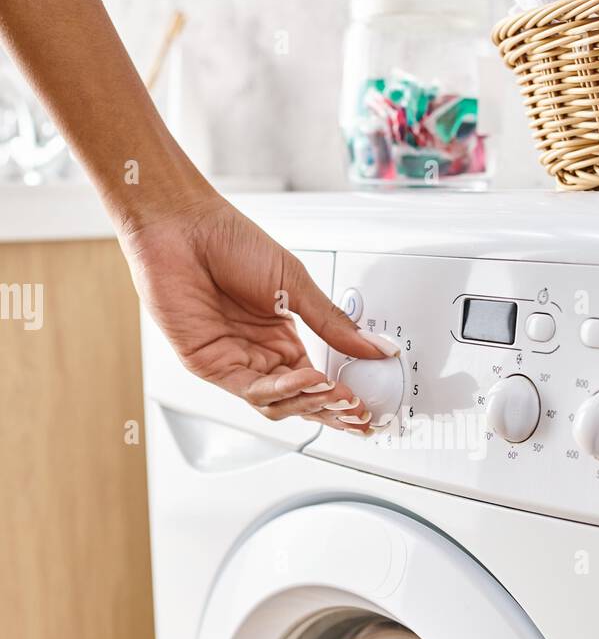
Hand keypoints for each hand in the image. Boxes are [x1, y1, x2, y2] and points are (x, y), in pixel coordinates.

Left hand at [121, 193, 393, 432]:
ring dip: (310, 402)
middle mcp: (259, 353)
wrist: (183, 227)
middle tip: (359, 411)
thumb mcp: (296, 283)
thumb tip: (375, 346)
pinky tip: (305, 378)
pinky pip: (252, 391)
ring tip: (334, 390)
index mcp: (282, 335)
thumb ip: (334, 323)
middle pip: (301, 400)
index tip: (367, 404)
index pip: (318, 381)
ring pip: (279, 404)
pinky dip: (282, 390)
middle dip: (332, 410)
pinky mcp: (210, 365)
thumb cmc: (229, 242)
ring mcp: (236, 361)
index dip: (343, 396)